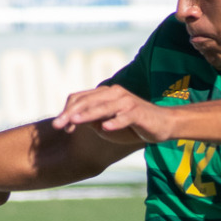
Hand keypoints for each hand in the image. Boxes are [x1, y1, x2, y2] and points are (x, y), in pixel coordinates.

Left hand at [51, 85, 175, 144]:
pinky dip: (115, 122)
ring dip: (88, 114)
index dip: (67, 110)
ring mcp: (126, 102)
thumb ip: (92, 119)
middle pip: (88, 101)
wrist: (162, 124)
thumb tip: (74, 120)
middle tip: (58, 124)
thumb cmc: (132, 124)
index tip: (59, 126)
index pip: (80, 98)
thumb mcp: (108, 122)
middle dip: (71, 113)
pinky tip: (105, 128)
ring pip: (103, 107)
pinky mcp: (138, 112)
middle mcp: (114, 93)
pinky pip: (124, 117)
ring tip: (74, 121)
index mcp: (105, 94)